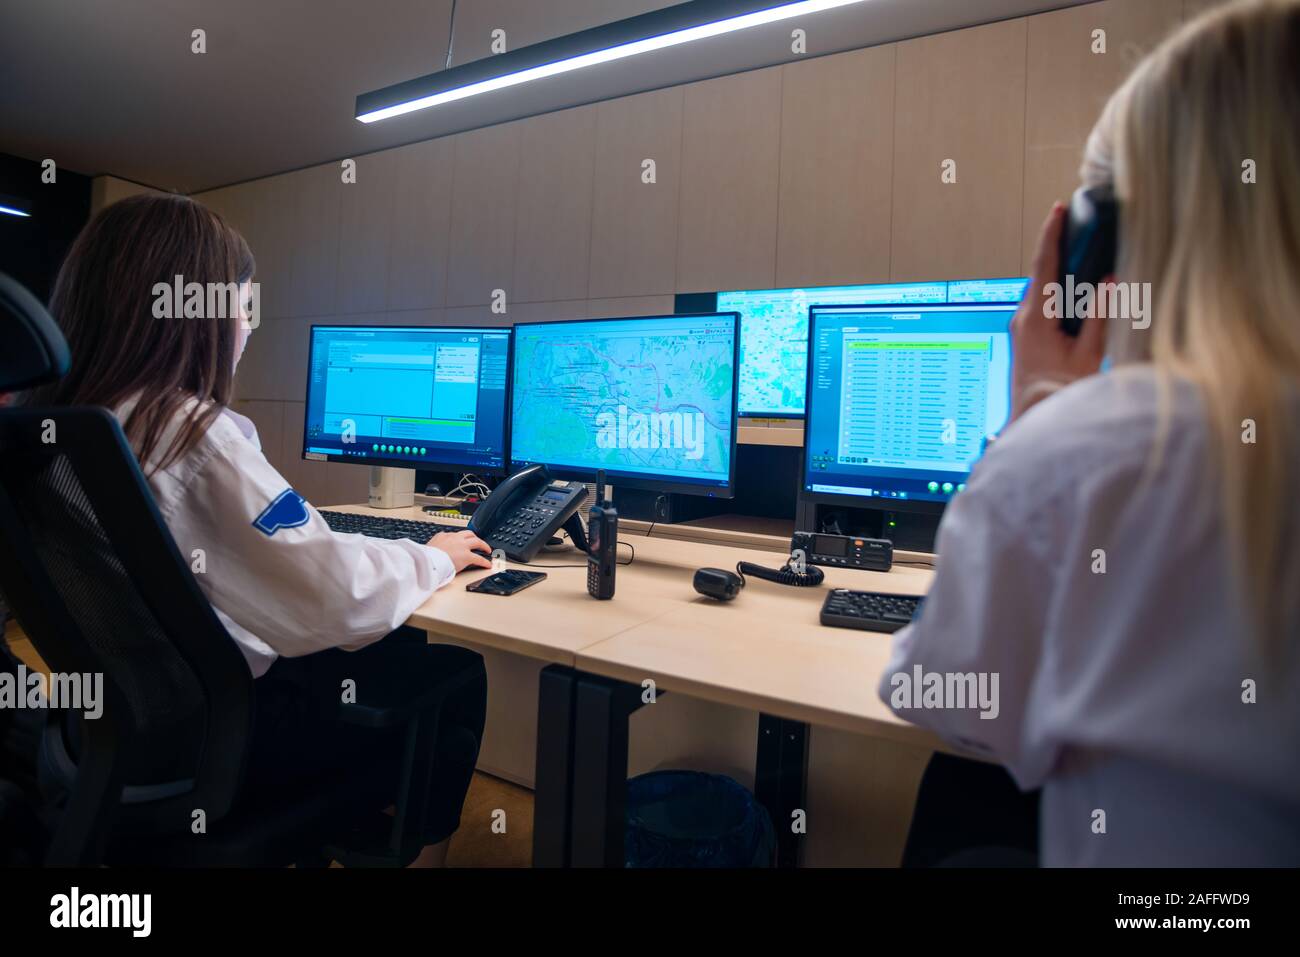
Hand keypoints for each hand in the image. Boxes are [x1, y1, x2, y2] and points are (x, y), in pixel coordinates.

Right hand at [428, 530, 492, 572]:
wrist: (428, 561)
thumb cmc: (427, 557)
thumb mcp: (429, 546)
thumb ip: (435, 544)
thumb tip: (436, 546)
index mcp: (444, 535)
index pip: (456, 534)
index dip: (462, 538)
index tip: (464, 541)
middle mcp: (455, 538)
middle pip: (469, 534)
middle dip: (475, 537)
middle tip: (478, 542)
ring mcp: (462, 546)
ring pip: (477, 542)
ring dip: (484, 546)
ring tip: (487, 550)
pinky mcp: (467, 556)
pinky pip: (479, 559)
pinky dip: (485, 562)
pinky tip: (488, 565)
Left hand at [1009, 202, 1107, 422]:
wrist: (1035, 419)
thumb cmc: (1061, 391)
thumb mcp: (1089, 352)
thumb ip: (1099, 315)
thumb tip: (1110, 281)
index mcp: (1036, 318)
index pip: (1044, 266)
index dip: (1052, 235)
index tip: (1058, 210)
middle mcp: (1023, 319)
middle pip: (1042, 274)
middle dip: (1058, 248)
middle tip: (1075, 223)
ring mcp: (1021, 329)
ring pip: (1042, 290)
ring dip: (1059, 271)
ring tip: (1079, 251)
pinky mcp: (1025, 337)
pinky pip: (1042, 305)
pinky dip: (1057, 291)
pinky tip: (1074, 290)